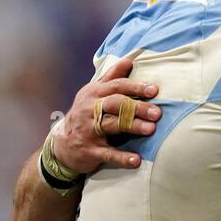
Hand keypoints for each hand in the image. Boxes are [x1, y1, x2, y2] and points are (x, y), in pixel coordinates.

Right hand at [53, 58, 161, 174]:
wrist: (63, 145)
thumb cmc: (86, 114)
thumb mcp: (94, 93)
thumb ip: (112, 77)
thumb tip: (129, 60)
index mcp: (94, 94)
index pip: (116, 86)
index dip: (136, 87)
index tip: (154, 90)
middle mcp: (89, 110)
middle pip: (116, 104)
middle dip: (137, 107)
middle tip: (157, 112)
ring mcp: (89, 130)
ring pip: (112, 126)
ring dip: (132, 127)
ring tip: (151, 129)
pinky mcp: (90, 150)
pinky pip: (108, 154)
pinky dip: (122, 158)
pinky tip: (136, 160)